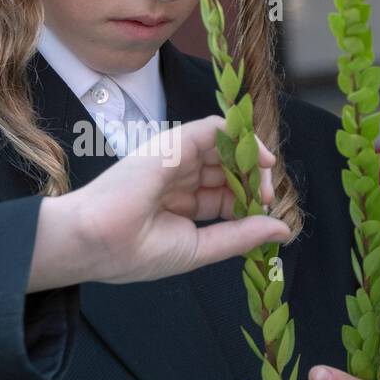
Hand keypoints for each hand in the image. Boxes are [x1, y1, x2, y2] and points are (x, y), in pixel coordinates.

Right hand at [72, 114, 290, 284]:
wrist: (97, 240)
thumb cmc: (137, 251)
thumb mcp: (199, 248)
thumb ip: (240, 235)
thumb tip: (282, 229)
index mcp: (178, 202)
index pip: (224, 193)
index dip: (248, 202)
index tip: (266, 217)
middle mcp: (178, 176)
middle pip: (228, 169)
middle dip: (254, 182)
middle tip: (268, 200)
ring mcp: (174, 158)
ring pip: (225, 148)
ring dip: (252, 163)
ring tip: (265, 184)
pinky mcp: (173, 143)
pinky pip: (215, 128)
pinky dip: (241, 138)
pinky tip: (260, 160)